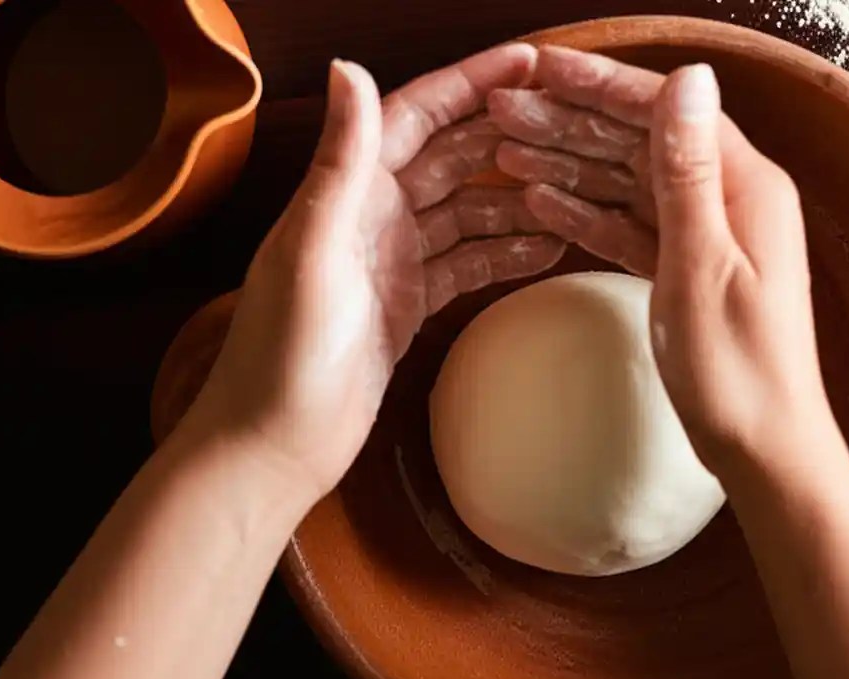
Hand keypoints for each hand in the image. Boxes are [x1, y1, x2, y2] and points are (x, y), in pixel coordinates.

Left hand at [181, 45, 563, 495]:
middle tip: (572, 123)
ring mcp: (390, 260)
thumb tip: (347, 65)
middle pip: (449, 158)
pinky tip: (549, 248)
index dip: (471, 83)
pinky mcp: (406, 304)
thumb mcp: (314, 249)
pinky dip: (503, 254)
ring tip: (575, 188)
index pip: (415, 115)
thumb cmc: (282, 353)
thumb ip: (338, 161)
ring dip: (514, 198)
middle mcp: (369, 215)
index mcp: (345, 192)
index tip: (531, 60)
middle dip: (505, 135)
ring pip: (466, 211)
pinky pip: (465, 264)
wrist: (273, 447)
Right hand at [488, 48, 825, 471]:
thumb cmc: (740, 370)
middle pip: (639, 140)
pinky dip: (587, 213)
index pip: (663, 110)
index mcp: (745, 185)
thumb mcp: (703, 265)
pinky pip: (632, 226)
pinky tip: (541, 201)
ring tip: (506, 150)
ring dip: (568, 164)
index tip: (539, 69)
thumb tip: (688, 78)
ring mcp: (709, 233)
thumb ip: (689, 172)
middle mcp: (730, 197)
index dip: (598, 85)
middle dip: (570, 121)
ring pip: (628, 181)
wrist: (765, 447)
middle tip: (502, 110)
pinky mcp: (689, 268)